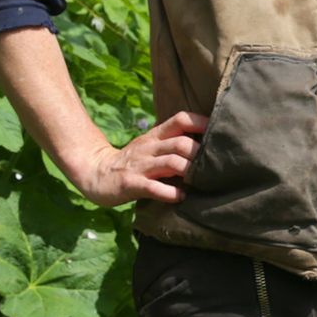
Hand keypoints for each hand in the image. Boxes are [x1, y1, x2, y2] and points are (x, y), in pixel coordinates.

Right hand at [69, 109, 201, 205]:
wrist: (95, 172)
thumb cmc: (132, 161)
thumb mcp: (151, 145)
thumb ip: (173, 143)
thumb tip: (206, 147)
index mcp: (156, 136)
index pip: (181, 119)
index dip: (202, 123)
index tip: (220, 134)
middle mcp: (149, 147)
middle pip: (181, 143)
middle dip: (200, 154)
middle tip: (214, 167)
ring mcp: (140, 165)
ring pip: (171, 163)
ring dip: (189, 172)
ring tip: (200, 182)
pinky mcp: (132, 184)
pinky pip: (154, 187)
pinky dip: (171, 193)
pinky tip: (180, 197)